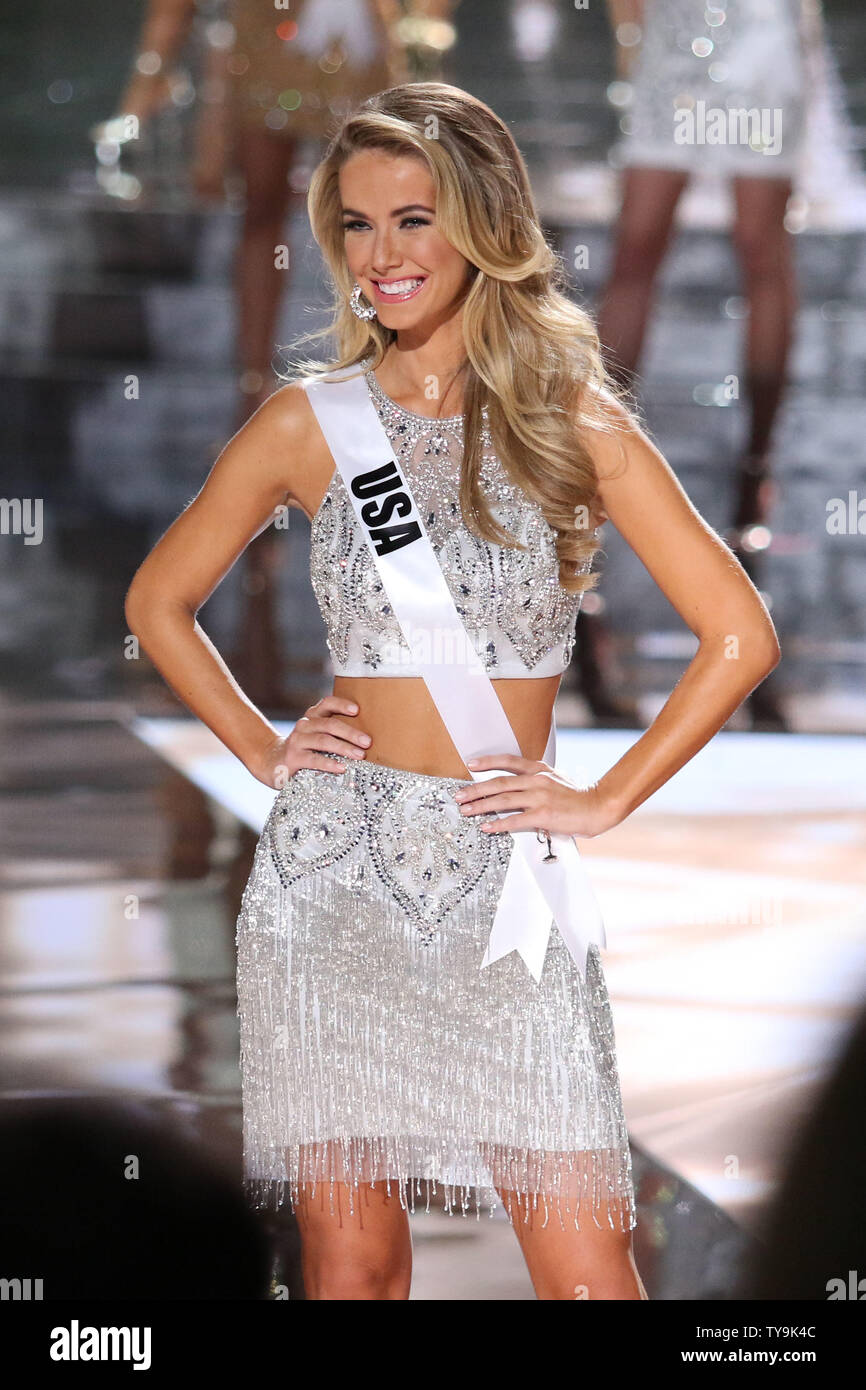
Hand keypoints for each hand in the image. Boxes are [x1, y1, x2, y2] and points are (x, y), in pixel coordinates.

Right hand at [248, 696, 371, 788]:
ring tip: (359, 755)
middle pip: (329, 724)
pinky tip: (342, 767)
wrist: (273, 762)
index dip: (341, 704)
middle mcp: (304, 725)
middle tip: (367, 742)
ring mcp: (297, 741)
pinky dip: (329, 763)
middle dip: (351, 733)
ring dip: (344, 747)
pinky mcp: (293, 758)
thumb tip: (366, 737)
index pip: (327, 703)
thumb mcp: (316, 735)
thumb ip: (335, 731)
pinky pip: (314, 759)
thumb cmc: (304, 748)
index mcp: (312, 717)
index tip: (357, 710)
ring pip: (323, 741)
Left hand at [454, 754, 621, 839]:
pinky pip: (515, 820)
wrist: (598, 807)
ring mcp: (539, 797)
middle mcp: (537, 780)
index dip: (488, 762)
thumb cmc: (577, 796)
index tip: (470, 764)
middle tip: (459, 796)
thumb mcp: (556, 779)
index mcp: (539, 769)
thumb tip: (516, 787)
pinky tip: (487, 827)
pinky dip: (498, 824)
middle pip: (498, 783)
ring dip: (481, 806)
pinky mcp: (543, 815)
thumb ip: (536, 780)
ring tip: (466, 811)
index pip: (508, 761)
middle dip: (476, 789)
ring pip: (502, 800)